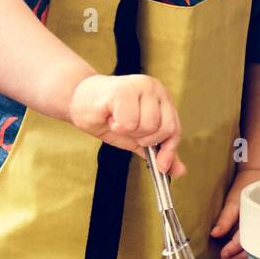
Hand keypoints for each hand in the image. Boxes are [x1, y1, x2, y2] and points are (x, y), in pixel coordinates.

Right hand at [68, 73, 184, 175]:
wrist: (80, 101)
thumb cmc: (109, 116)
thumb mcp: (138, 137)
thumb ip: (159, 151)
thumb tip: (179, 171)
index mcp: (162, 99)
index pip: (174, 129)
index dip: (168, 151)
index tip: (161, 167)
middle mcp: (155, 88)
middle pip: (162, 129)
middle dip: (142, 138)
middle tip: (127, 129)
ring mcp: (140, 86)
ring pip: (147, 126)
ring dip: (128, 131)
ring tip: (117, 121)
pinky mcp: (123, 90)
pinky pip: (129, 122)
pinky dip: (117, 126)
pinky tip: (110, 117)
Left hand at [210, 167, 259, 258]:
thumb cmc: (248, 186)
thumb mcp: (234, 200)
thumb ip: (225, 218)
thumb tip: (214, 234)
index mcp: (257, 217)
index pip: (245, 239)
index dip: (233, 250)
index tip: (223, 255)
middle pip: (254, 249)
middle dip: (238, 258)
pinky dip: (252, 256)